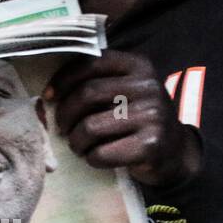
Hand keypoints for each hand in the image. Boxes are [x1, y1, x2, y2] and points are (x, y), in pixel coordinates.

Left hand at [47, 50, 202, 188]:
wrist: (174, 150)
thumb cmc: (136, 116)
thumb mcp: (123, 89)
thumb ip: (95, 82)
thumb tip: (47, 96)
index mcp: (138, 65)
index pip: (90, 64)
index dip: (62, 80)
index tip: (49, 96)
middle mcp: (148, 86)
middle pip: (86, 95)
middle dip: (65, 114)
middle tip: (62, 127)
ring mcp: (153, 116)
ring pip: (90, 127)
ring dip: (76, 141)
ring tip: (78, 144)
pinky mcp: (151, 145)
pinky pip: (102, 153)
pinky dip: (91, 158)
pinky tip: (95, 156)